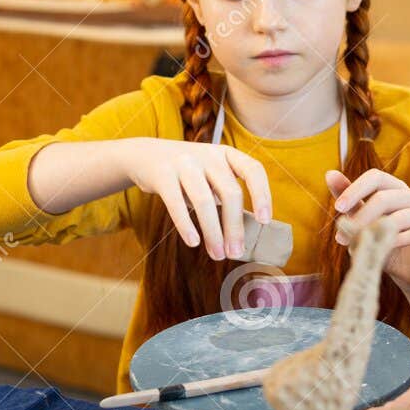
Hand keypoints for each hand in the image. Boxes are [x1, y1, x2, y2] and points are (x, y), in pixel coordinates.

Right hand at [124, 138, 272, 260]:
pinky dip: (186, 225)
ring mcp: (184, 162)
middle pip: (229, 192)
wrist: (144, 155)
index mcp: (226, 154)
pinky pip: (176, 203)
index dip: (262, 195)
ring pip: (204, 200)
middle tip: (236, 253)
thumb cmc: (188, 174)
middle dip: (235, 226)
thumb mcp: (211, 174)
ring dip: (213, 232)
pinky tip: (194, 242)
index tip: (265, 221)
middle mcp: (208, 155)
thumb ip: (226, 195)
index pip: (253, 170)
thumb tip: (243, 235)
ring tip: (217, 254)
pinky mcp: (162, 174)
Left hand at [326, 169, 409, 290]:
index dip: (356, 189)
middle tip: (342, 236)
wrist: (408, 270)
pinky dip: (401, 240)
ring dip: (377, 232)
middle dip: (361, 216)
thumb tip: (329, 174)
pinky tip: (385, 249)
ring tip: (359, 248)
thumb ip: (349, 201)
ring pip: (401, 216)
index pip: (376, 177)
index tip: (337, 208)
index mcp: (394, 188)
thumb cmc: (383, 242)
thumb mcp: (362, 222)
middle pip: (385, 197)